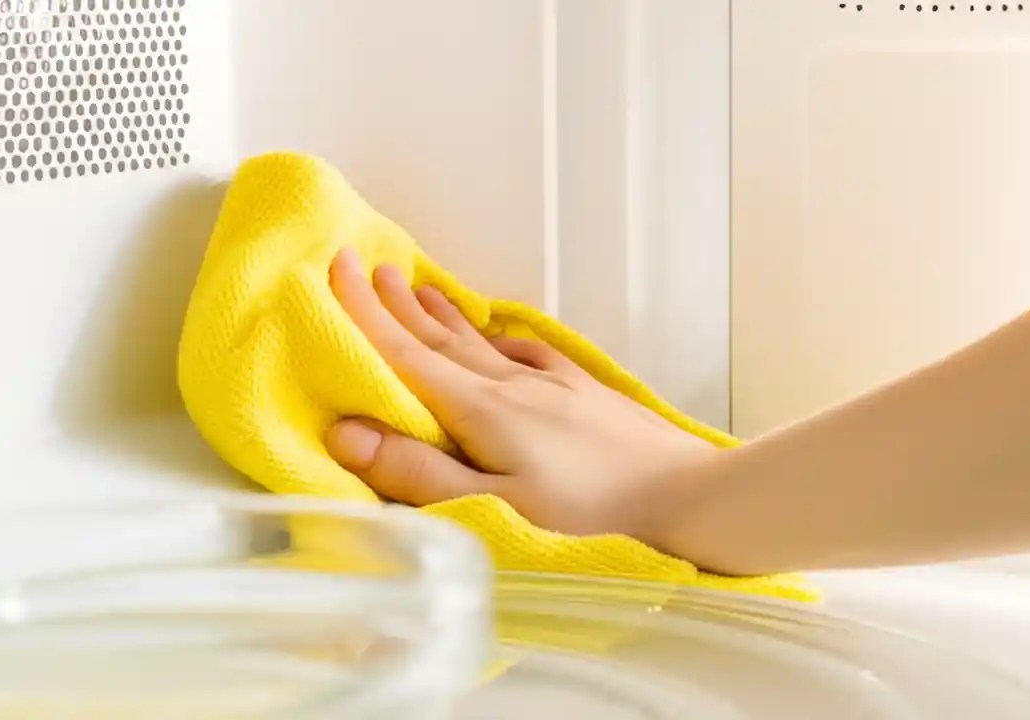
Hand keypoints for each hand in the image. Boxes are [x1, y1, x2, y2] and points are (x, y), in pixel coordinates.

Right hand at [324, 248, 718, 538]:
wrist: (692, 498)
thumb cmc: (591, 516)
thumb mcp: (494, 504)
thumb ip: (419, 472)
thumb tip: (344, 432)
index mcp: (481, 410)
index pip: (406, 354)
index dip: (365, 313)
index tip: (337, 267)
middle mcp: (512, 385)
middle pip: (440, 337)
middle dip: (397, 304)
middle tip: (367, 266)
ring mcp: (552, 385)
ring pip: (482, 340)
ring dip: (442, 313)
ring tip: (417, 287)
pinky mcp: (585, 394)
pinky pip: (529, 352)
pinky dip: (501, 337)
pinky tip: (500, 336)